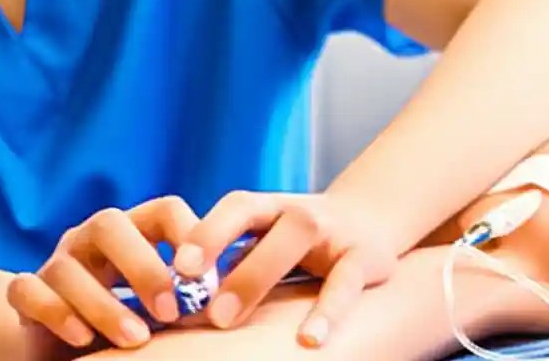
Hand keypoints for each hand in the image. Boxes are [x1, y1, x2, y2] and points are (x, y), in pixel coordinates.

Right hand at [7, 196, 199, 351]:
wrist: (67, 348)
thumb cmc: (130, 324)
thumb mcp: (161, 308)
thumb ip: (185, 298)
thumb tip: (225, 304)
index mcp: (134, 234)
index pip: (164, 210)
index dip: (189, 234)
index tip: (208, 281)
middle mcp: (90, 240)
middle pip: (109, 224)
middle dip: (142, 266)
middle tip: (171, 311)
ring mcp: (54, 264)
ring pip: (66, 266)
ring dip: (103, 304)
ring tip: (135, 340)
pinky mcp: (24, 295)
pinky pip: (27, 290)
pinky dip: (55, 312)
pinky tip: (83, 338)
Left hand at [172, 191, 397, 347]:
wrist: (370, 219)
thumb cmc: (297, 241)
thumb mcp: (265, 243)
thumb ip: (231, 265)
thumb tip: (184, 305)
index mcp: (268, 207)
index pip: (235, 207)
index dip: (206, 233)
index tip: (178, 268)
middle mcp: (297, 211)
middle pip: (259, 222)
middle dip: (226, 263)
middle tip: (203, 309)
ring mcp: (333, 231)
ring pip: (294, 240)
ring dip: (256, 279)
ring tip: (227, 321)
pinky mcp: (367, 257)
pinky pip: (345, 284)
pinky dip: (328, 312)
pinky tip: (309, 341)